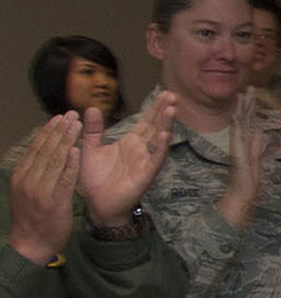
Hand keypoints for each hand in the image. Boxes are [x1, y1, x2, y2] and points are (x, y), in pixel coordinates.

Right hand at [8, 115, 80, 263]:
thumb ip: (33, 173)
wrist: (31, 244)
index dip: (47, 131)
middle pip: (45, 150)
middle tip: (70, 114)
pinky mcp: (55, 201)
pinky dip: (71, 164)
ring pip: (55, 160)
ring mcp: (41, 190)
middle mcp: (29, 180)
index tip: (58, 117)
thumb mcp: (26, 191)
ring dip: (67, 141)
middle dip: (59, 130)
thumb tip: (41, 154)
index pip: (36, 148)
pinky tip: (77, 151)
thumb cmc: (33, 218)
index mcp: (21, 176)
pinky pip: (64, 179)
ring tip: (77, 125)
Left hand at [77, 94, 174, 228]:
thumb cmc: (95, 179)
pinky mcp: (145, 175)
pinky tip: (165, 135)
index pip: (145, 121)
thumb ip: (93, 130)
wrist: (97, 204)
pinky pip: (155, 160)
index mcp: (130, 142)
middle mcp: (141, 149)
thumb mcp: (90, 149)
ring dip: (166, 125)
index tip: (163, 92)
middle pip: (155, 126)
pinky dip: (161, 148)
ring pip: (159, 140)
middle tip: (172, 94)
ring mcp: (145, 161)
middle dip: (164, 110)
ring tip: (172, 109)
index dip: (154, 107)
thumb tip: (90, 107)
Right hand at [218, 91, 268, 229]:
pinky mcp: (237, 151)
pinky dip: (236, 123)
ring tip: (243, 93)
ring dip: (241, 108)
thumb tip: (259, 131)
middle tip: (249, 87)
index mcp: (246, 140)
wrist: (243, 191)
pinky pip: (236, 134)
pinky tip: (236, 112)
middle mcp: (239, 140)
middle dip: (246, 102)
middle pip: (243, 117)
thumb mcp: (257, 156)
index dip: (250, 106)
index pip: (248, 119)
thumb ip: (257, 144)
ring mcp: (237, 145)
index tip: (252, 92)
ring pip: (239, 122)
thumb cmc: (250, 177)